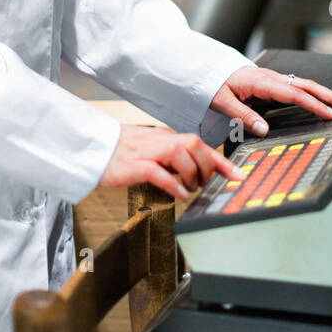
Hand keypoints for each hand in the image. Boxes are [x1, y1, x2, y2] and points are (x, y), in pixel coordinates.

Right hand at [99, 123, 249, 200]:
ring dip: (191, 174)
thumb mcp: (150, 152)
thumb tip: (190, 177)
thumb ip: (170, 161)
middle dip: (206, 167)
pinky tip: (178, 193)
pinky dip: (173, 183)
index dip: (221, 162)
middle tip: (202, 184)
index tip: (238, 176)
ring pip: (180, 153)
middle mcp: (159, 140)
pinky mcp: (133, 165)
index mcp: (165, 137)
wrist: (92, 147)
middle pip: (194, 144)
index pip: (200, 145)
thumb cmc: (119, 153)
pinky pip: (158, 171)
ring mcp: (146, 151)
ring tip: (190, 188)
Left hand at [209, 66, 331, 138]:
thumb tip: (264, 130)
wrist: (208, 69)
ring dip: (325, 94)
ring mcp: (273, 78)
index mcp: (262, 82)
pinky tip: (322, 100)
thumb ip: (243, 116)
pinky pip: (298, 85)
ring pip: (305, 84)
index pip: (294, 94)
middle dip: (330, 96)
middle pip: (307, 85)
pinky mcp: (272, 82)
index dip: (314, 104)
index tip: (331, 114)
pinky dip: (314, 92)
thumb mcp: (223, 102)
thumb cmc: (214, 85)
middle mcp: (271, 78)